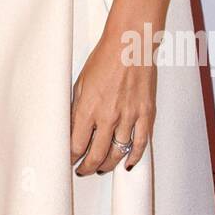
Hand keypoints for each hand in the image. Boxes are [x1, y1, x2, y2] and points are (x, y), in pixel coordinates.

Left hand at [70, 34, 153, 174]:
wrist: (130, 44)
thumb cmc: (105, 58)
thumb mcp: (80, 83)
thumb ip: (76, 108)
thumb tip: (70, 128)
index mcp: (88, 107)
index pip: (76, 145)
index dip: (71, 158)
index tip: (69, 161)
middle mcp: (108, 116)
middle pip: (96, 155)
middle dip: (87, 167)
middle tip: (83, 170)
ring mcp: (129, 117)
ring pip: (117, 153)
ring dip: (107, 165)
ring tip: (101, 168)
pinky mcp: (146, 114)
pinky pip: (140, 144)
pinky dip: (134, 158)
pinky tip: (127, 164)